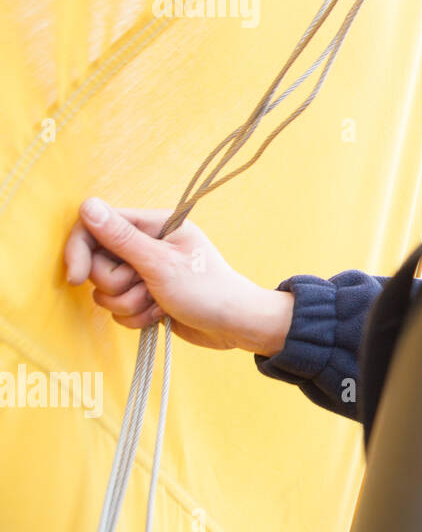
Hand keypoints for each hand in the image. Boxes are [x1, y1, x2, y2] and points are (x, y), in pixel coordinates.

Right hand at [63, 197, 287, 353]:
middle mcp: (148, 244)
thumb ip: (121, 238)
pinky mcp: (145, 296)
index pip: (97, 225)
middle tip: (146, 288)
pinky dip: (136, 316)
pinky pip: (118, 309)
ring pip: (106, 291)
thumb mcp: (160, 263)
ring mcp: (146, 271)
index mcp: (155, 224)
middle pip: (98, 263)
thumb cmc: (207, 290)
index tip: (76, 279)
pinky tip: (161, 314)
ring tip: (160, 302)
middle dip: (117, 285)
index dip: (80, 250)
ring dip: (130, 304)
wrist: (235, 326)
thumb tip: (88, 206)